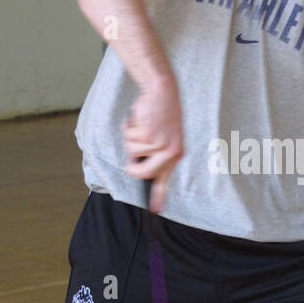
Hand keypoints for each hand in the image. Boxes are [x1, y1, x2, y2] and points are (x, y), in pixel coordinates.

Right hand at [122, 74, 182, 211]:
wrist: (162, 91)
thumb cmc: (160, 113)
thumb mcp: (163, 136)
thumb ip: (154, 153)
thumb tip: (137, 168)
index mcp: (175, 154)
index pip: (164, 180)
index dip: (158, 197)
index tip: (155, 211)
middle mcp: (171, 152)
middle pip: (142, 173)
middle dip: (131, 167)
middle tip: (131, 159)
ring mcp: (160, 145)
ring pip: (132, 152)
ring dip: (131, 138)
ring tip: (141, 125)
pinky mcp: (149, 136)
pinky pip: (129, 139)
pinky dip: (128, 128)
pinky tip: (139, 119)